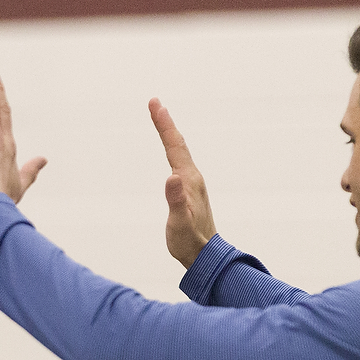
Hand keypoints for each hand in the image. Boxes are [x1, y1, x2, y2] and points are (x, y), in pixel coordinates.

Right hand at [149, 98, 217, 268]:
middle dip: (165, 123)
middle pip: (178, 144)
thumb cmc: (190, 242)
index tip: (155, 104)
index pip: (175, 146)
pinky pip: (179, 161)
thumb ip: (176, 202)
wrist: (205, 255)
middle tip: (154, 103)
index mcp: (188, 180)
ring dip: (169, 133)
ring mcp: (191, 183)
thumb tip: (172, 178)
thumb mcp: (180, 224)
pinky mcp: (188, 190)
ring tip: (161, 118)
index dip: (164, 125)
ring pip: (179, 151)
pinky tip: (170, 150)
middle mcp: (192, 177)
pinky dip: (172, 149)